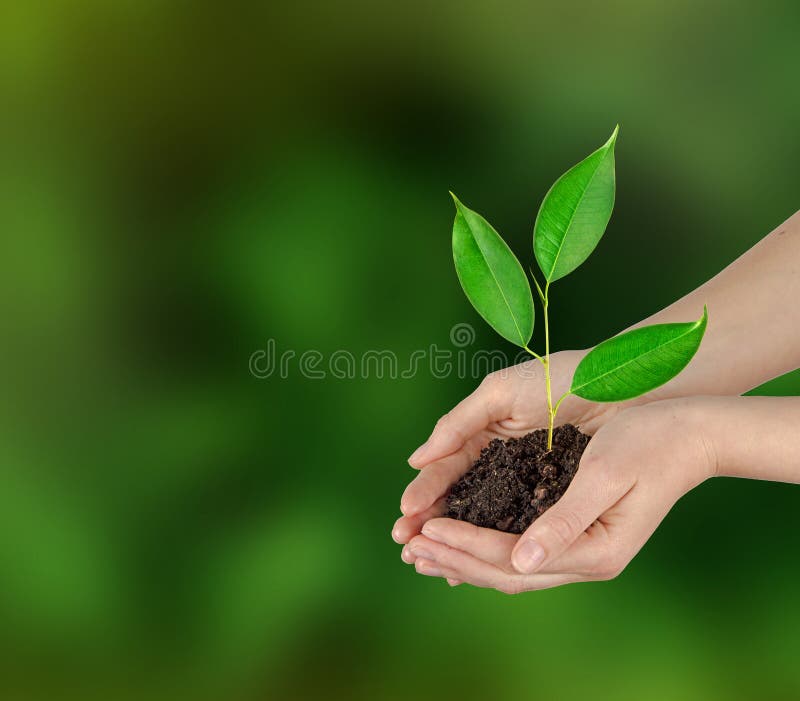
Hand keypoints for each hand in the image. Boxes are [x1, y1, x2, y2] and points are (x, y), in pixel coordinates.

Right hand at [393, 350, 625, 557]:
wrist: (615, 385)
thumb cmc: (556, 379)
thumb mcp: (499, 394)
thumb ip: (457, 424)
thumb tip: (415, 460)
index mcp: (479, 434)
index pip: (444, 470)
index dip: (423, 493)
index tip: (404, 518)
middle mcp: (496, 462)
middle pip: (456, 498)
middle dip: (429, 522)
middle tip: (405, 546)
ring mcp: (522, 483)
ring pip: (482, 517)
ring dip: (455, 539)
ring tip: (429, 562)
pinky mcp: (550, 499)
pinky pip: (518, 525)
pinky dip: (497, 542)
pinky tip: (476, 563)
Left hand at [403, 398, 715, 592]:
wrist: (690, 436)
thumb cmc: (650, 443)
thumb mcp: (606, 475)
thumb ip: (564, 521)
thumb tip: (520, 562)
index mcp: (594, 550)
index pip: (511, 557)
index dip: (464, 545)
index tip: (424, 530)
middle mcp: (587, 560)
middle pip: (505, 572)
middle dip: (454, 558)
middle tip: (407, 547)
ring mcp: (583, 552)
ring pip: (510, 568)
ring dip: (464, 559)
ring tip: (422, 552)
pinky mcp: (576, 535)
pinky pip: (521, 553)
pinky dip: (486, 549)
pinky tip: (461, 544)